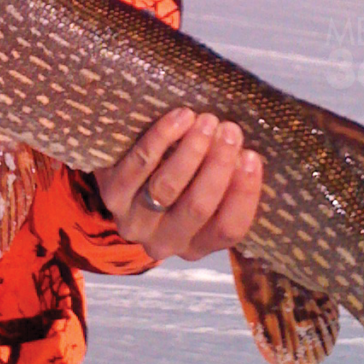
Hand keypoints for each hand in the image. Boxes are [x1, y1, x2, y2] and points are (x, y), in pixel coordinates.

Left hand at [94, 107, 262, 260]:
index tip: (252, 157)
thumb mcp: (202, 190)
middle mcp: (165, 242)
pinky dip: (162, 139)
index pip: (228, 230)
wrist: (121, 175)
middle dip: (218, 165)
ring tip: (206, 121)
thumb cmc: (176, 181)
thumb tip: (250, 152)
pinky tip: (179, 118)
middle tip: (231, 131)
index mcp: (198, 245)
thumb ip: (226, 180)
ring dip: (191, 150)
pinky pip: (139, 165)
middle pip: (197, 207)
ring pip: (168, 187)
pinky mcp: (111, 195)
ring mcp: (134, 221)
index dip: (244, 194)